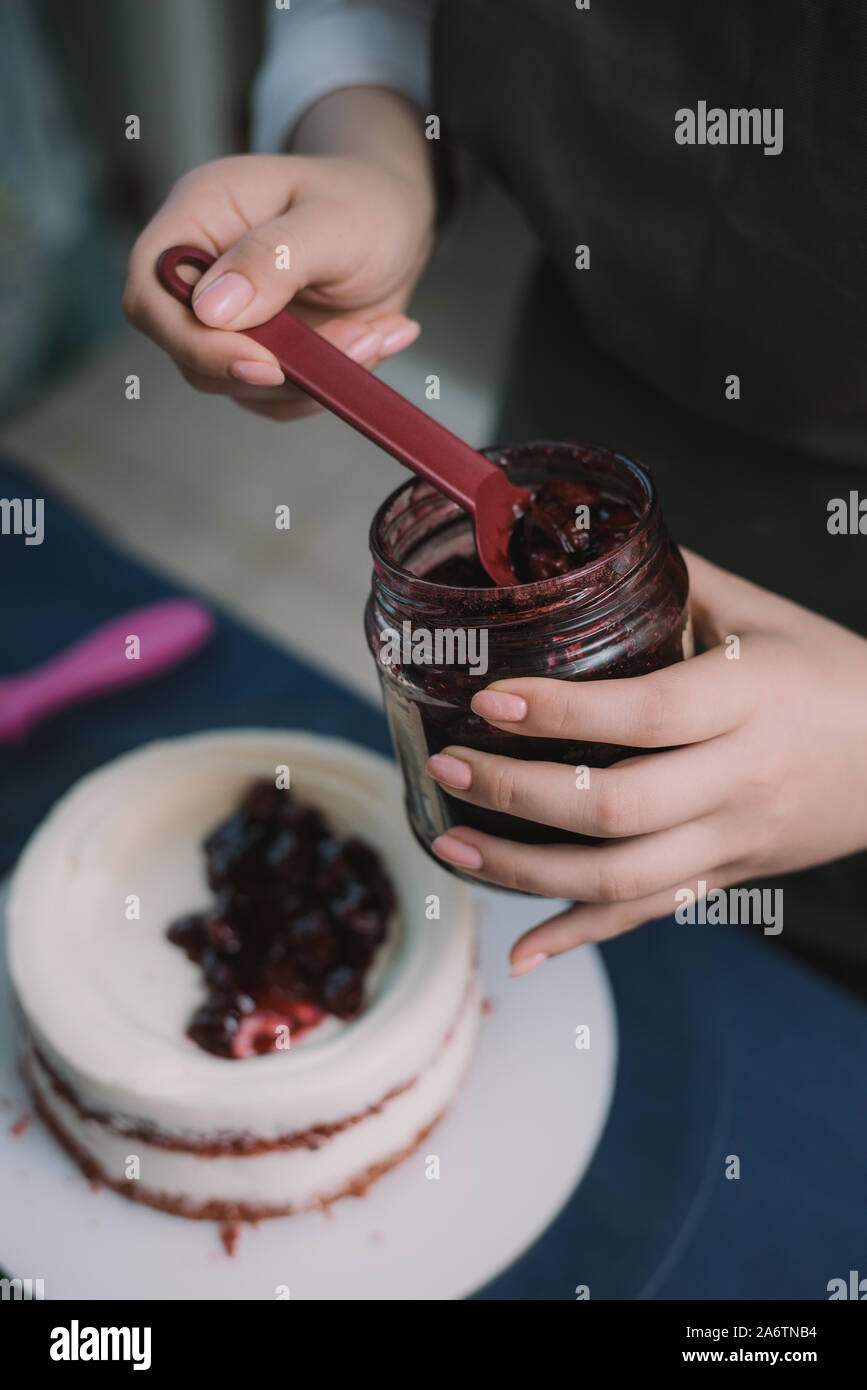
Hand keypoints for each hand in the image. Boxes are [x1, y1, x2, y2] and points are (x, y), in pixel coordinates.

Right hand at [123, 91, 435, 420]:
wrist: (397, 220)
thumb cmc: (362, 200)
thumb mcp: (331, 220)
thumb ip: (270, 259)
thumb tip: (210, 311)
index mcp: (198, 219)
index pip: (149, 296)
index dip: (192, 341)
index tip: (265, 362)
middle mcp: (203, 275)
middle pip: (191, 354)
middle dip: (279, 365)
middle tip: (359, 339)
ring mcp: (231, 322)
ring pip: (241, 385)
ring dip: (316, 377)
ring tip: (377, 332)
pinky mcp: (264, 355)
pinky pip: (282, 398)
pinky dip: (333, 383)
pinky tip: (377, 338)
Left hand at [426, 550, 866, 973]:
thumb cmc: (829, 671)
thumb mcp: (761, 614)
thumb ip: (674, 582)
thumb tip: (578, 553)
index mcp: (748, 699)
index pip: (646, 713)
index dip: (562, 711)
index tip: (489, 699)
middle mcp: (739, 778)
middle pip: (616, 807)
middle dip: (516, 793)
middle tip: (446, 765)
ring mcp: (732, 840)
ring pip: (619, 878)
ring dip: (523, 870)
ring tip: (449, 843)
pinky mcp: (728, 878)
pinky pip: (646, 916)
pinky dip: (579, 937)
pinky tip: (521, 954)